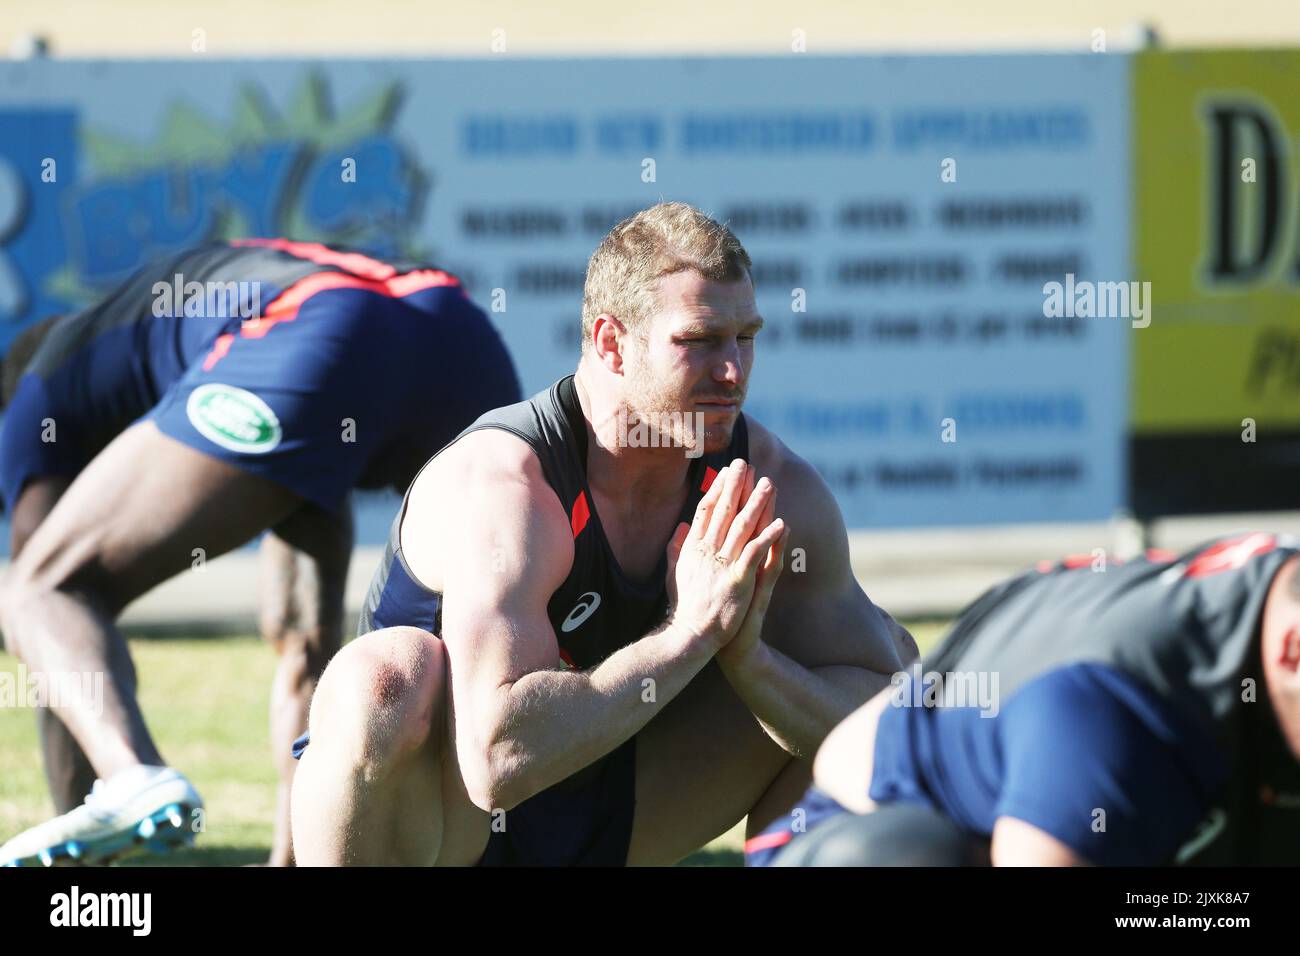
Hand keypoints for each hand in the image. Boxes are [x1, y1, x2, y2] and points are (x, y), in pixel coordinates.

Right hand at [664, 459, 784, 652]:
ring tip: (769, 485)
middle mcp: (706, 552)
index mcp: (692, 548)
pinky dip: (768, 538)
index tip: (728, 471)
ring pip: (741, 527)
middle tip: (747, 464)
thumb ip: (677, 547)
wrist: (690, 636)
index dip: (718, 488)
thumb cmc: (685, 607)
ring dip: (756, 504)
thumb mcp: (674, 572)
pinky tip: (781, 524)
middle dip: (737, 486)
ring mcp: (721, 565)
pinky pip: (755, 554)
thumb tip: (681, 525)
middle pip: (723, 512)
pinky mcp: (737, 581)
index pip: (706, 510)